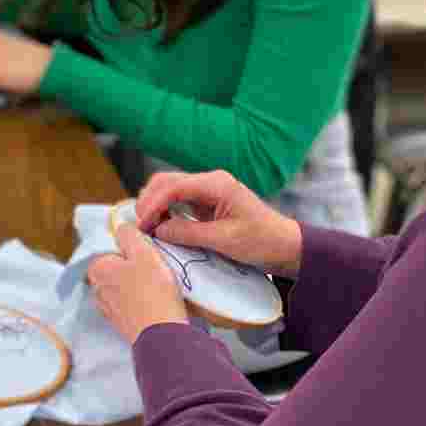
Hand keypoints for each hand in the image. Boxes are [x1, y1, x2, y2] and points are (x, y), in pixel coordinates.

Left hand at [86, 224, 189, 343]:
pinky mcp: (121, 323)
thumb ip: (129, 234)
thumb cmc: (153, 290)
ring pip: (123, 285)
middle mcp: (96, 288)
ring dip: (138, 282)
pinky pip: (129, 302)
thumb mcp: (143, 252)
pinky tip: (155, 299)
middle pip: (116, 266)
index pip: (109, 247)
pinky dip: (140, 299)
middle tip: (155, 266)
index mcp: (97, 268)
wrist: (162, 335)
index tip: (147, 251)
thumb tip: (120, 227)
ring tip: (158, 284)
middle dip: (133, 265)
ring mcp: (107, 308)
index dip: (129, 246)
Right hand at [136, 170, 304, 277]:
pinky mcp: (204, 201)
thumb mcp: (224, 240)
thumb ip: (189, 233)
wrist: (284, 244)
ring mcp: (206, 189)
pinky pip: (176, 199)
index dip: (152, 204)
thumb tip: (158, 230)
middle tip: (140, 228)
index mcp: (217, 184)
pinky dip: (163, 209)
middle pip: (165, 182)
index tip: (142, 225)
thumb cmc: (261, 241)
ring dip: (153, 205)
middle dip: (148, 202)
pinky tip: (160, 225)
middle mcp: (209, 181)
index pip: (173, 186)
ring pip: (167, 188)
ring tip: (148, 228)